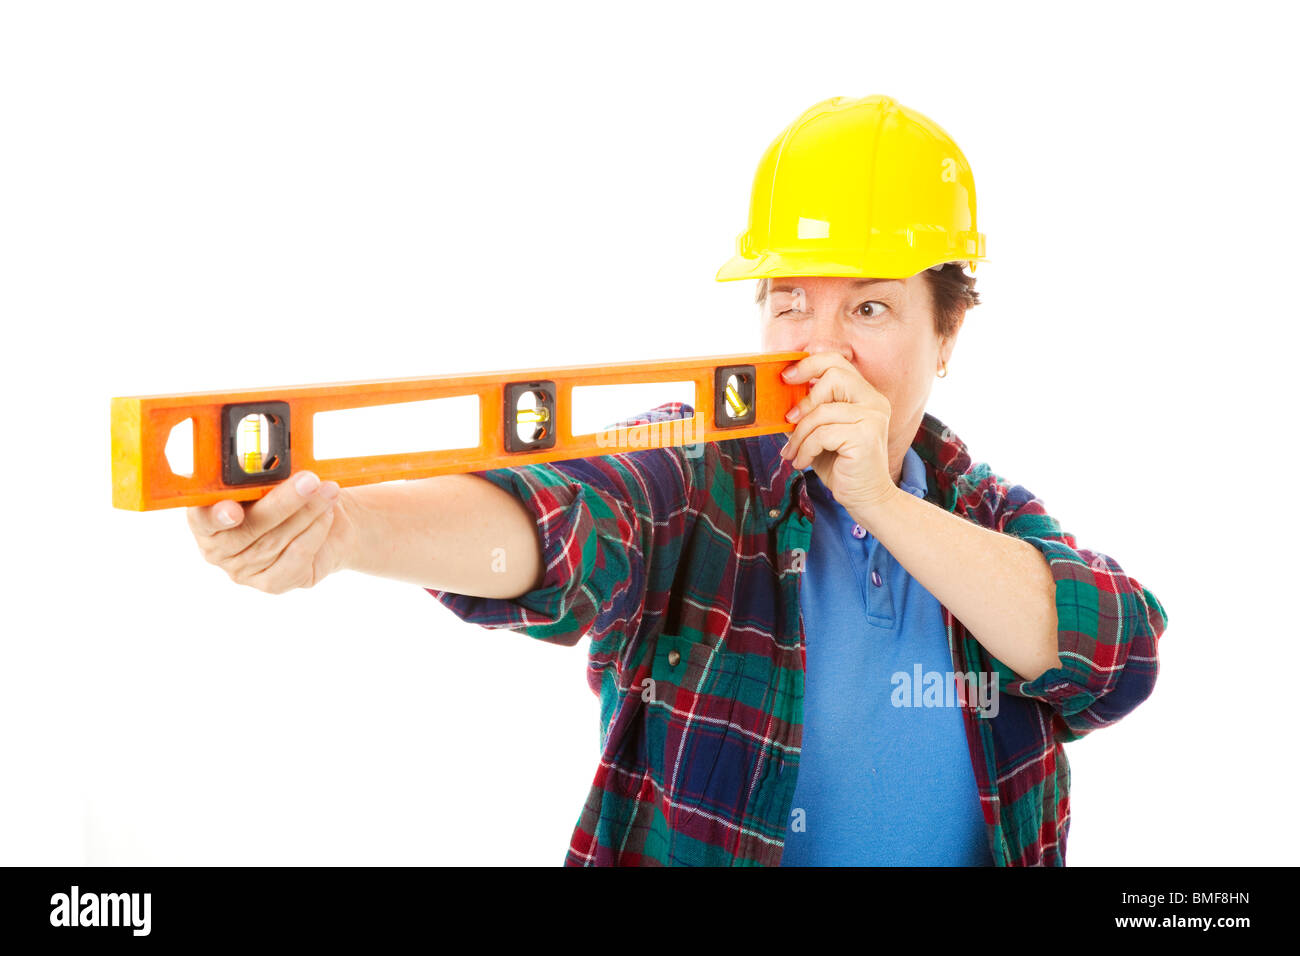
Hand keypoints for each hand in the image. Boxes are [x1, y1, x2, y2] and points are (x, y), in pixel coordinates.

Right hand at [186, 470, 355, 593]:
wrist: (320, 519)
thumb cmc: (285, 490)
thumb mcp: (267, 474)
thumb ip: (257, 472)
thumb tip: (261, 466)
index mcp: (205, 516)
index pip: (202, 519)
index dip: (217, 516)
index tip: (234, 511)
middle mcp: (218, 549)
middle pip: (248, 530)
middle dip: (282, 503)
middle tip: (309, 482)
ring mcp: (242, 570)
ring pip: (275, 542)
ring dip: (307, 512)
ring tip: (327, 491)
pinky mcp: (272, 583)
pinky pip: (295, 558)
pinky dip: (315, 532)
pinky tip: (327, 513)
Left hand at [779, 352, 899, 518]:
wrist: (866, 497)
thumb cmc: (841, 465)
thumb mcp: (819, 434)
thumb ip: (807, 413)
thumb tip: (779, 399)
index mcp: (864, 395)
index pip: (837, 362)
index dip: (809, 364)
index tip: (786, 377)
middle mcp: (873, 401)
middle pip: (833, 375)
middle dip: (804, 399)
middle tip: (789, 419)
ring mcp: (873, 416)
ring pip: (821, 410)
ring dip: (799, 434)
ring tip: (793, 452)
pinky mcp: (866, 435)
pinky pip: (822, 433)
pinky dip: (806, 448)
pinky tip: (803, 461)